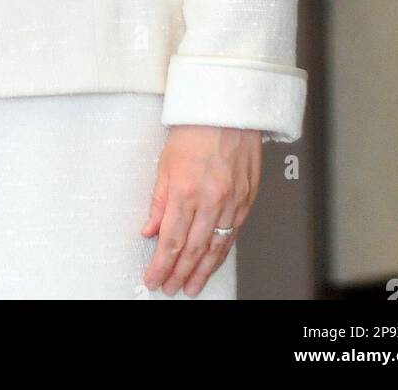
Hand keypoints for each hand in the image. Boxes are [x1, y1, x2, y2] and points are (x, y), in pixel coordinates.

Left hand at [140, 125, 261, 296]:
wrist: (229, 110)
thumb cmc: (196, 128)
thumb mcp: (165, 162)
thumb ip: (158, 201)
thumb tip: (150, 230)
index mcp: (186, 190)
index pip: (170, 240)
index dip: (161, 265)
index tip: (154, 277)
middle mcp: (210, 200)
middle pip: (192, 249)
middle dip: (179, 273)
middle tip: (170, 287)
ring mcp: (232, 202)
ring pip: (215, 248)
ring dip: (201, 271)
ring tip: (191, 286)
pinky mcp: (247, 200)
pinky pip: (232, 235)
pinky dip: (221, 253)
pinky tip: (212, 262)